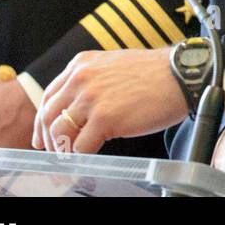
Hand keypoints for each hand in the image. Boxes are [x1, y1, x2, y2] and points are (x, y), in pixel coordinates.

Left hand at [32, 49, 186, 154]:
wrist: (181, 75)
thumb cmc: (155, 74)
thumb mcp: (114, 66)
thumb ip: (93, 81)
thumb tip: (79, 109)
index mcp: (81, 64)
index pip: (49, 96)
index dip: (43, 120)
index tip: (44, 135)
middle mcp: (81, 78)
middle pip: (48, 116)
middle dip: (48, 139)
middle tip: (54, 153)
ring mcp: (91, 98)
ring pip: (59, 133)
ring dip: (63, 150)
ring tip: (71, 159)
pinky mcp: (104, 118)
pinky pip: (80, 147)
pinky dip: (80, 157)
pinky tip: (88, 159)